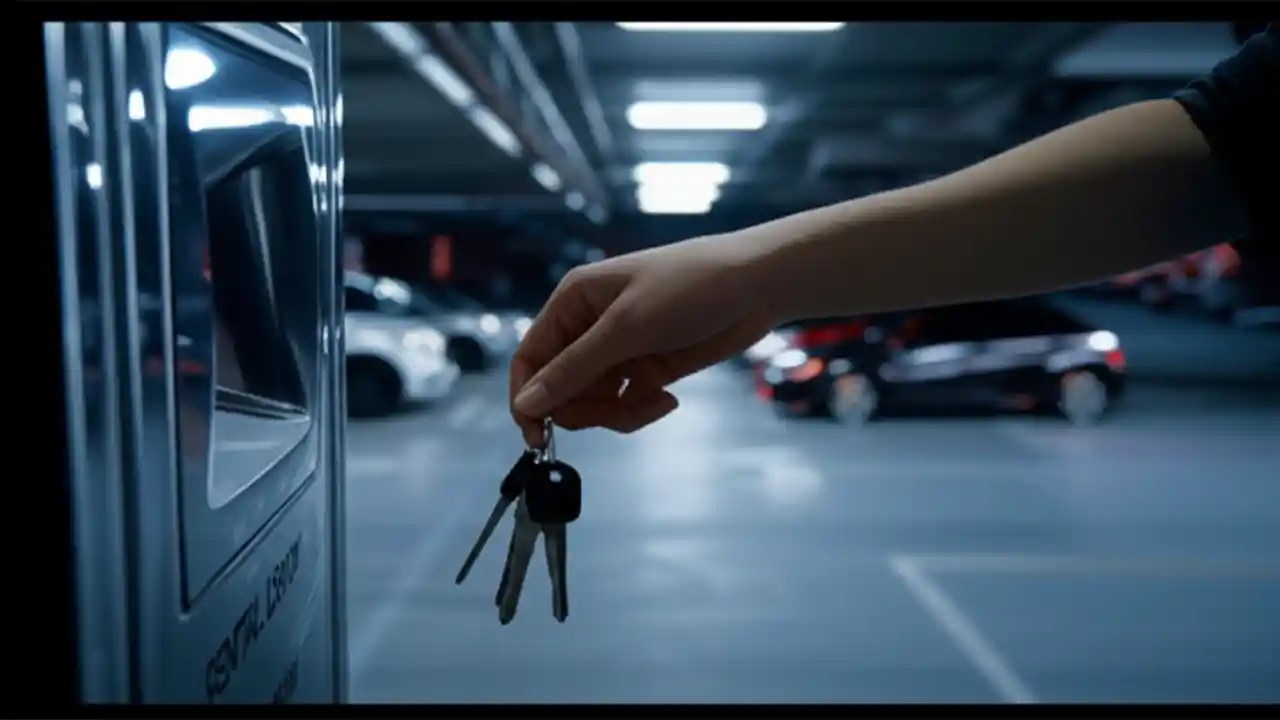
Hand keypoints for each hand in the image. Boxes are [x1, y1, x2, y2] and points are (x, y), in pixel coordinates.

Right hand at [509, 232, 778, 446]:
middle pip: (561, 388)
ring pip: (594, 402)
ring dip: (618, 412)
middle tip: (615, 410)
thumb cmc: (688, 288)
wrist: (757, 286)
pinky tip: (669, 399)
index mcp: (573, 302)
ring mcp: (621, 351)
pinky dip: (642, 409)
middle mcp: (590, 327)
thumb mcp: (626, 328)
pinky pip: (626, 404)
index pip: (531, 357)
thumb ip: (573, 369)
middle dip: (585, 408)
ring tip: (654, 402)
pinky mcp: (649, 369)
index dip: (529, 397)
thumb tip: (524, 404)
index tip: (537, 436)